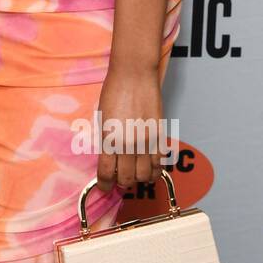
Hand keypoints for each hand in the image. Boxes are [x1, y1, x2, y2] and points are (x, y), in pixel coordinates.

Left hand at [95, 65, 166, 193]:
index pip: (106, 173)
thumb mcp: (102, 119)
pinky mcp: (160, 135)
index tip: (104, 187)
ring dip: (138, 179)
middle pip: (126, 178)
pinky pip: (160, 163)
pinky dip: (154, 170)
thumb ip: (107, 141)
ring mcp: (146, 141)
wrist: (133, 75)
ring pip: (144, 175)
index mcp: (108, 139)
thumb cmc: (113, 92)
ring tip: (134, 174)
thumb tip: (109, 159)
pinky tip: (149, 169)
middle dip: (121, 183)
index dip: (104, 185)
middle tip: (119, 179)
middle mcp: (128, 144)